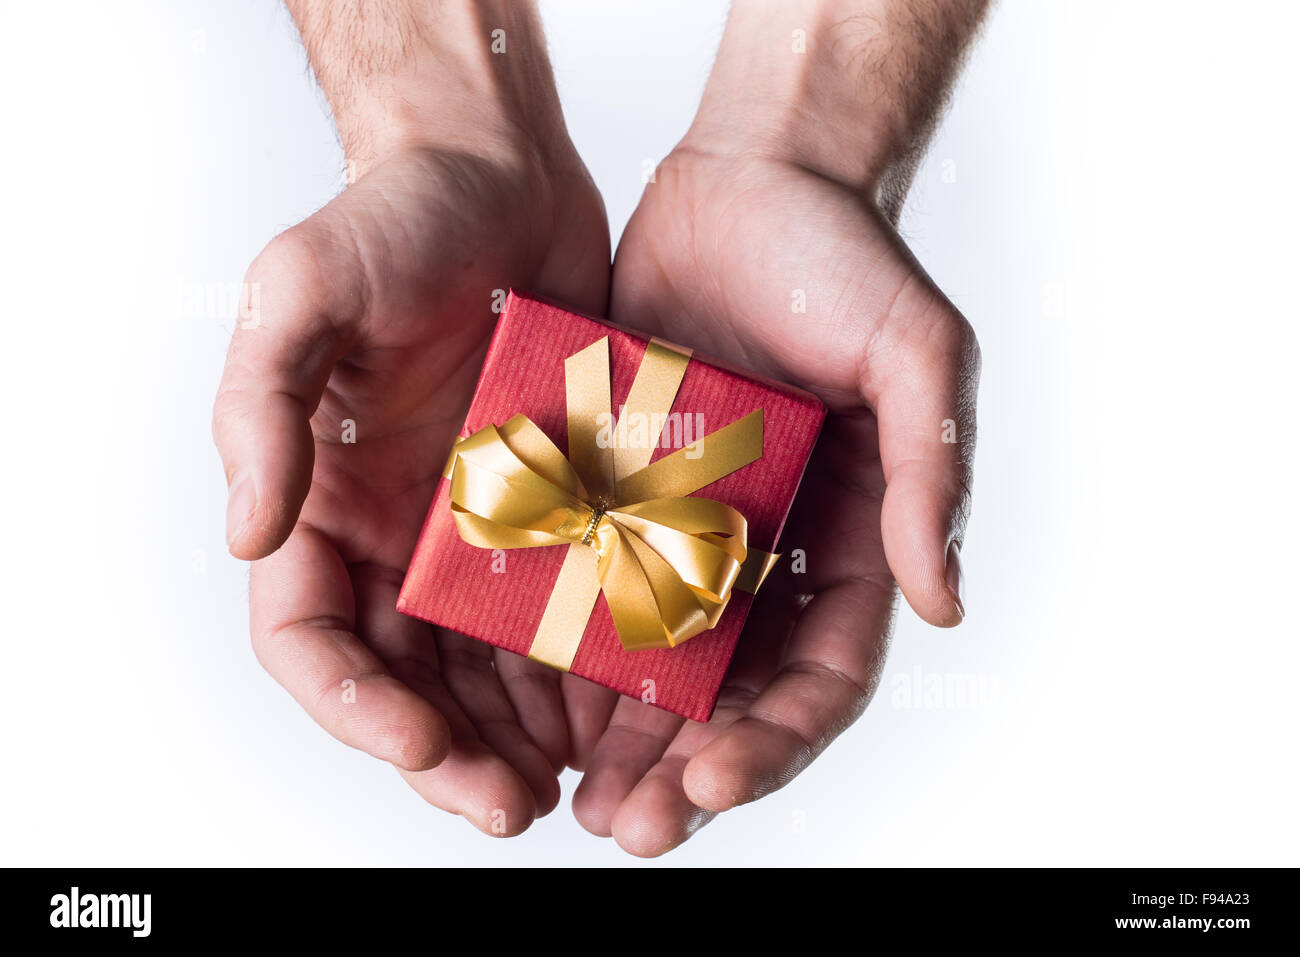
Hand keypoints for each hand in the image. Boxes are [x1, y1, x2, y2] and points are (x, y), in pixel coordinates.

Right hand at [212, 1, 610, 834]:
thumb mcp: (304, 289)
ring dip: (519, 735)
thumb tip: (246, 534)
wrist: (504, 176)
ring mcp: (482, 527)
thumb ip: (264, 408)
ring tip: (573, 786)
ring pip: (489, 666)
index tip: (418, 743)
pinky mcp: (559, 506)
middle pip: (407, 680)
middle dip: (449, 753)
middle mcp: (398, 533)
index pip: (311, 639)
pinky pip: (565, 608)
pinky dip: (583, 668)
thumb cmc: (397, 218)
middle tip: (511, 804)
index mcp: (325, 503)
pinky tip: (622, 708)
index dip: (354, 706)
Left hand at [570, 0, 984, 854]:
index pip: (823, 671)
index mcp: (851, 541)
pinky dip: (565, 646)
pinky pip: (591, 581)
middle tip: (629, 827)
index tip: (718, 781)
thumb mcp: (914, 356)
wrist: (750, 183)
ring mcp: (690, 528)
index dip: (778, 739)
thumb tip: (941, 604)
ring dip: (619, 737)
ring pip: (654, 660)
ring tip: (571, 799)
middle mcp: (768, 551)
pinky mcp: (620, 489)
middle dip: (686, 769)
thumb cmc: (845, 260)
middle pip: (732, 692)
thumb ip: (928, 478)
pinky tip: (524, 697)